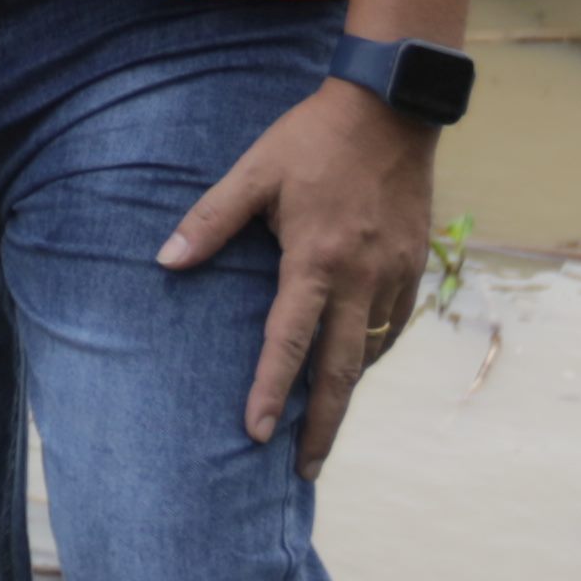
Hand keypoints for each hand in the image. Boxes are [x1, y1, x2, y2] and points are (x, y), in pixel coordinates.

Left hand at [160, 79, 443, 479]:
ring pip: (368, 353)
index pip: (288, 341)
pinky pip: (391, 328)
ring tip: (322, 429)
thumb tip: (165, 261)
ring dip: (345, 394)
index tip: (257, 434)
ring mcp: (394, 276)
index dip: (271, 391)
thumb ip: (210, 220)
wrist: (392, 108)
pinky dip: (370, 354)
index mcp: (315, 259)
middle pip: (341, 373)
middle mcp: (359, 278)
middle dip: (323, 428)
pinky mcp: (415, 268)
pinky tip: (352, 368)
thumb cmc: (312, 139)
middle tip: (304, 472)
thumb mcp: (254, 171)